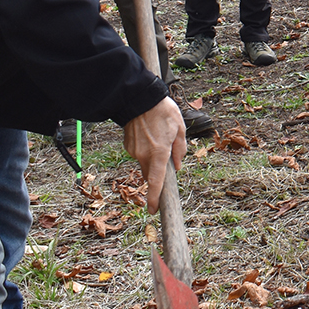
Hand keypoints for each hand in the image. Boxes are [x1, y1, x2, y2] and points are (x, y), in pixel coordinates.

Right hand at [123, 95, 185, 212]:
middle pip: (151, 173)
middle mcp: (144, 155)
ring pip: (145, 163)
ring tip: (158, 136)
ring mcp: (134, 151)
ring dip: (153, 157)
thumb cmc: (162, 111)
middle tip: (166, 152)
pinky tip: (149, 134)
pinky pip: (139, 154)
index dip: (154, 198)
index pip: (155, 181)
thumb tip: (177, 165)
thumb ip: (180, 149)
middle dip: (158, 170)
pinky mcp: (128, 146)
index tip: (152, 210)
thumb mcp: (179, 128)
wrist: (138, 98)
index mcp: (158, 153)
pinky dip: (145, 149)